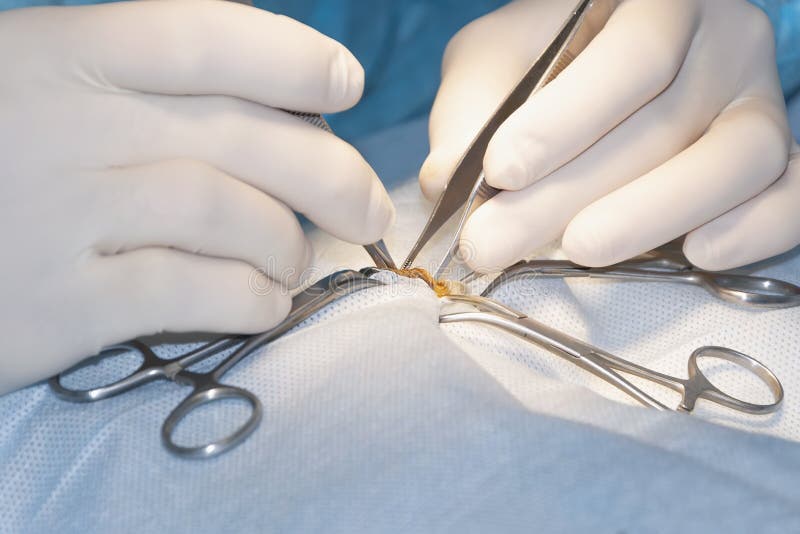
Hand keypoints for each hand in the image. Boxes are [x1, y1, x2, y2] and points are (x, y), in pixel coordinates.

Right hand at [0, 0, 393, 393]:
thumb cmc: (0, 158)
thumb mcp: (52, 85)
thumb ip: (148, 79)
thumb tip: (285, 102)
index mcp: (64, 54)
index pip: (203, 35)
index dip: (291, 57)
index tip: (347, 84)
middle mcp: (66, 126)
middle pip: (239, 136)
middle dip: (330, 173)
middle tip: (368, 208)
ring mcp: (62, 216)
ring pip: (225, 214)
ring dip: (285, 243)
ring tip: (294, 260)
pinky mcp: (60, 305)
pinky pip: (189, 292)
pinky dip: (248, 298)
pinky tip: (262, 302)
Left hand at [421, 0, 798, 271]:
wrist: (600, 72)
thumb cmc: (543, 62)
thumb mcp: (495, 62)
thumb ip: (470, 110)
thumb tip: (444, 181)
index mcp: (655, 1)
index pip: (632, 55)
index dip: (567, 118)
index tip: (502, 170)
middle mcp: (722, 42)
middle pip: (665, 120)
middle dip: (569, 192)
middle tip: (496, 243)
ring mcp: (758, 101)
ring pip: (737, 158)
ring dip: (654, 213)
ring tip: (579, 248)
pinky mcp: (779, 161)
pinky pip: (793, 196)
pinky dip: (756, 230)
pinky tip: (696, 254)